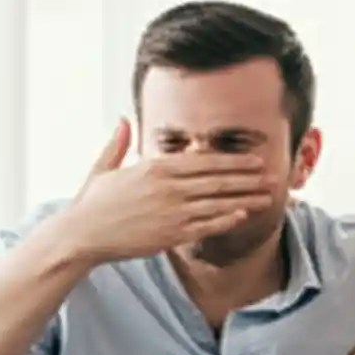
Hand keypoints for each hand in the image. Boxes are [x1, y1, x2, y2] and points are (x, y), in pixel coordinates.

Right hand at [57, 118, 274, 263]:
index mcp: (155, 167)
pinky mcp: (170, 235)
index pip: (204, 161)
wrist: (81, 235)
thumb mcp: (104, 168)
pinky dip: (226, 220)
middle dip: (248, 178)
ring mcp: (171, 212)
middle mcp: (167, 187)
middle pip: (217, 180)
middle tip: (272, 175)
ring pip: (217, 203)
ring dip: (245, 199)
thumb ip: (119, 144)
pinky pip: (205, 226)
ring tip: (267, 197)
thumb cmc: (92, 204)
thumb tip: (122, 119)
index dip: (232, 161)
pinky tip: (243, 215)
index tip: (253, 159)